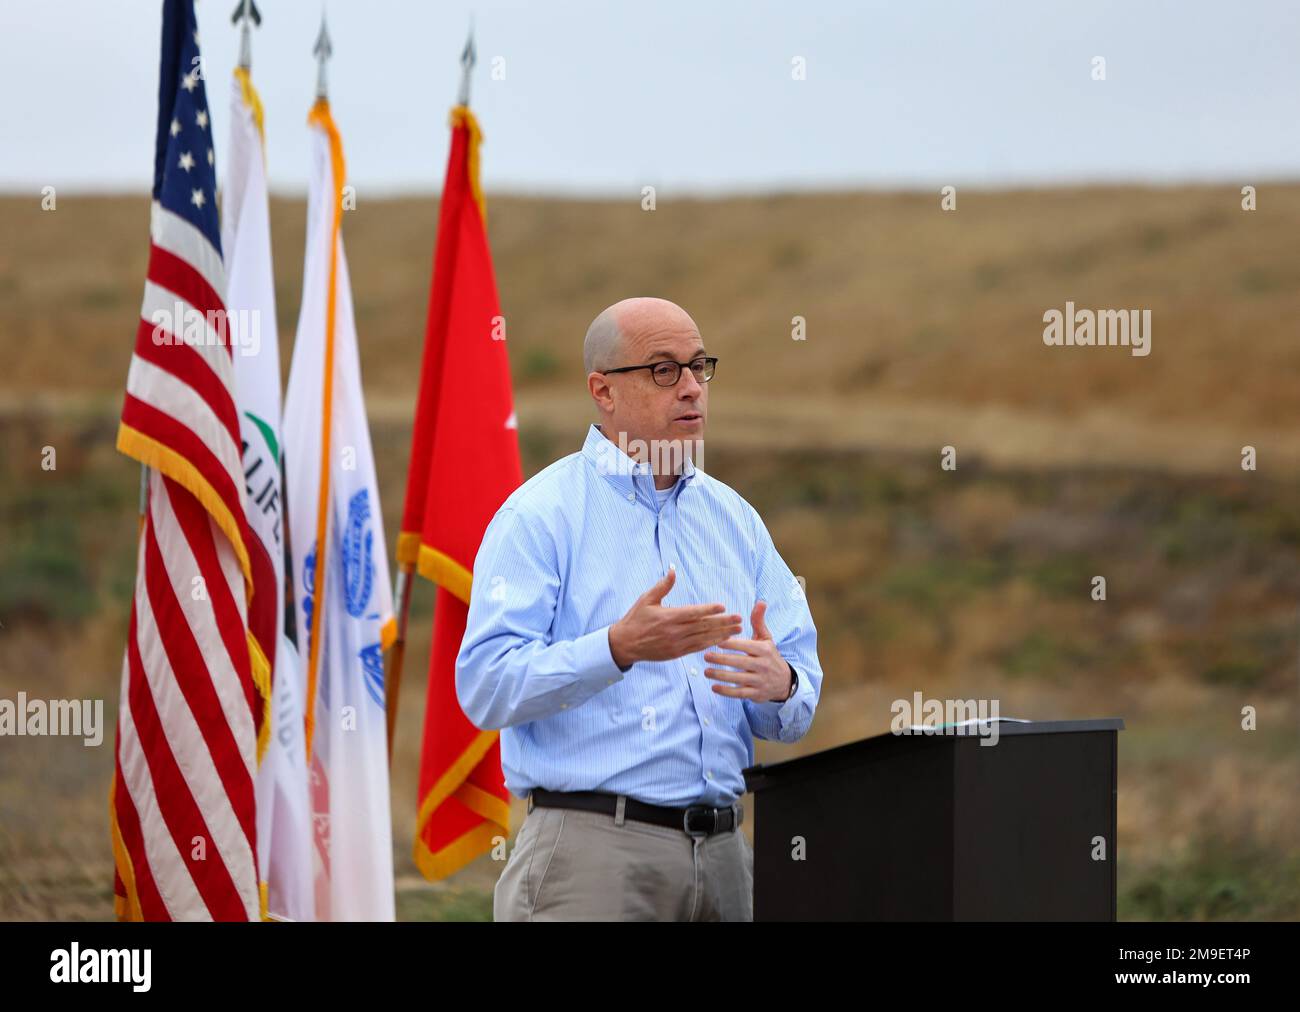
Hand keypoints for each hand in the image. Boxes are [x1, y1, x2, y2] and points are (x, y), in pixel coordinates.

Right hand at [609, 568, 742, 667]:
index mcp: (668, 617)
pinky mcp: (677, 653)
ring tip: (737, 630)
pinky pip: (697, 648)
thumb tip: (673, 570)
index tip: (723, 606)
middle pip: (703, 626)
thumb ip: (662, 586)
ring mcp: (676, 644)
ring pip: (703, 638)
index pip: (693, 612)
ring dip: (722, 634)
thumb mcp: (646, 599)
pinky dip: (711, 644)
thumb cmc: (636, 618)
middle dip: (723, 622)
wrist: (625, 644)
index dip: (709, 610)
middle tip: (739, 618)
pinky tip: (722, 640)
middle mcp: (674, 631)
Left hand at [703, 600, 791, 701]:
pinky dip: (726, 691)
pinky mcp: (756, 694)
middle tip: (706, 656)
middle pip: (740, 662)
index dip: (731, 644)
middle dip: (722, 659)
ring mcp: (760, 681)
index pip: (746, 646)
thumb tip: (760, 601)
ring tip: (706, 671)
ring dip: (721, 676)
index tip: (717, 640)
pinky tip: (714, 687)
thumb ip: (758, 621)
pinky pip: (739, 693)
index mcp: (764, 650)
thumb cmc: (769, 656)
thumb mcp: (766, 638)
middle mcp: (763, 666)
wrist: (783, 682)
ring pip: (738, 678)